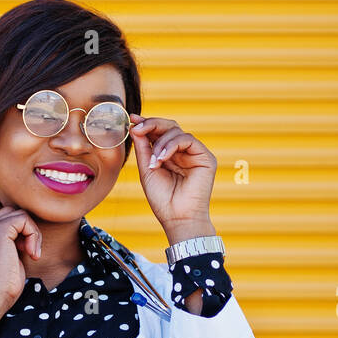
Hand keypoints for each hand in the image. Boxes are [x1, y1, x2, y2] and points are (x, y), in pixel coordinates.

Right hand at [0, 197, 42, 308]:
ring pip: (19, 214)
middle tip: (27, 251)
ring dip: (32, 232)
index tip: (17, 229)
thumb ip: (7, 243)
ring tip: (31, 252)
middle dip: (23, 228)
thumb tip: (23, 232)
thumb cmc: (0, 285)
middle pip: (8, 212)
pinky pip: (24, 220)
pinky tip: (32, 253)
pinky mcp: (0, 230)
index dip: (0, 213)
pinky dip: (33, 235)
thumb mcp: (1, 259)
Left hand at [130, 117, 216, 242]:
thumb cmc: (162, 199)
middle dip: (152, 124)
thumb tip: (135, 127)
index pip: (159, 132)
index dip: (147, 123)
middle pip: (169, 126)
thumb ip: (143, 149)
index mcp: (169, 155)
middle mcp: (183, 152)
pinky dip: (171, 146)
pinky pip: (187, 139)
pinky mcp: (205, 157)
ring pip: (176, 131)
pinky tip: (161, 159)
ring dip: (160, 142)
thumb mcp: (147, 170)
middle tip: (138, 127)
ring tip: (153, 161)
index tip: (132, 119)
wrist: (177, 218)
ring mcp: (194, 154)